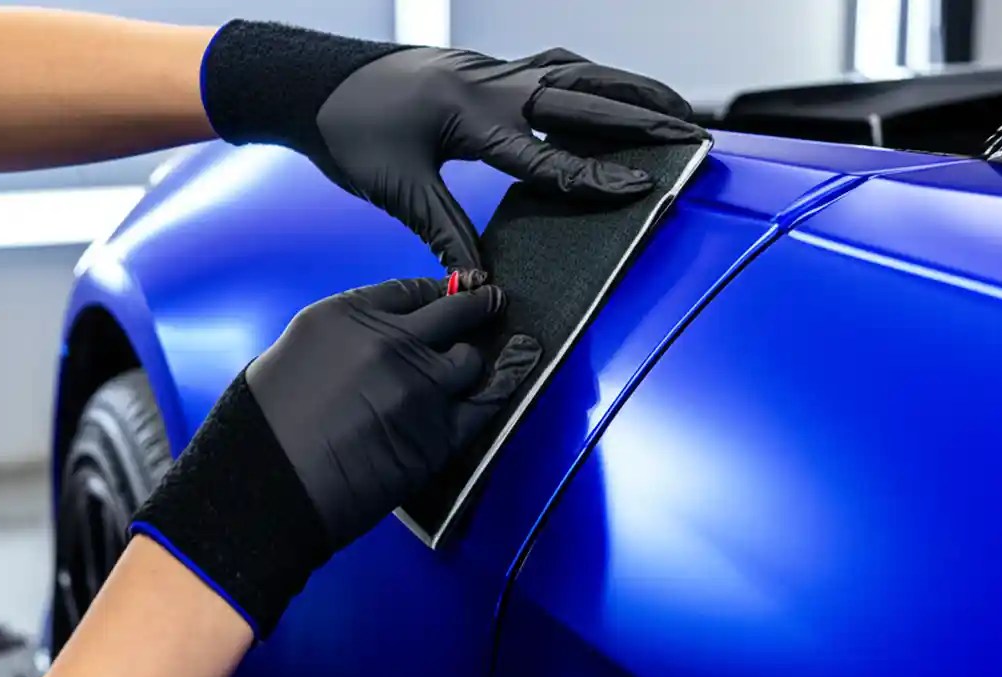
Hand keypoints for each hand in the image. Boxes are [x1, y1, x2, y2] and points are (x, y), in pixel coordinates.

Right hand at [132, 278, 539, 635]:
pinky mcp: (439, 433)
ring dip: (473, 360)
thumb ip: (349, 337)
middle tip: (492, 300)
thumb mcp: (299, 350)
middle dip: (479, 304)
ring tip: (474, 362)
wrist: (267, 487)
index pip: (413, 290)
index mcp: (349, 315)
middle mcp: (392, 342)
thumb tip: (386, 337)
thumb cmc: (264, 425)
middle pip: (455, 311)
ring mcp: (421, 387)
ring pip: (471, 358)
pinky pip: (485, 404)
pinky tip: (511, 374)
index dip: (440, 290)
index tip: (458, 287)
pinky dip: (498, 388)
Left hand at [201, 22, 705, 269]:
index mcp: (472, 116)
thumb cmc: (349, 131)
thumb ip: (447, 235)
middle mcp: (492, 84)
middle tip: (690, 133)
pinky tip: (606, 91)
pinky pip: (554, 66)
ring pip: (575, 71)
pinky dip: (591, 78)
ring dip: (626, 88)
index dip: (598, 175)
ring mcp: (491, 69)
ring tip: (669, 105)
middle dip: (642, 116)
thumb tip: (478, 285)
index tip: (645, 186)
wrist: (311, 81)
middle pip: (583, 97)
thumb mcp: (398, 191)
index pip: (550, 153)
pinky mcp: (486, 68)